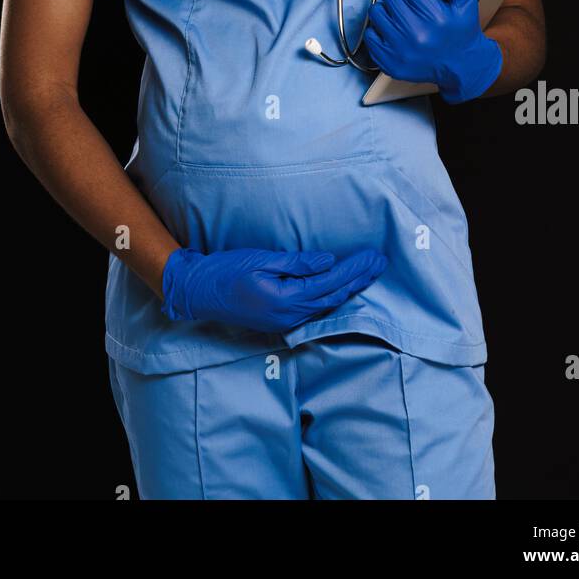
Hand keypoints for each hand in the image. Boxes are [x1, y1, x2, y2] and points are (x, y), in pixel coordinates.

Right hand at [161, 245, 387, 330]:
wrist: (198, 292)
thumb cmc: (226, 271)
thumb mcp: (261, 260)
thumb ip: (296, 262)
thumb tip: (328, 262)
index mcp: (285, 300)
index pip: (330, 284)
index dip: (354, 270)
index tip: (373, 257)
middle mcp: (289, 316)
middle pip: (333, 297)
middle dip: (358, 280)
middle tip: (380, 263)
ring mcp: (284, 321)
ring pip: (325, 305)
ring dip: (348, 289)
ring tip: (367, 273)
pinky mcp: (279, 320)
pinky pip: (313, 309)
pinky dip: (331, 296)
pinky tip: (340, 288)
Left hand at [364, 0, 502, 103]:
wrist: (461, 68)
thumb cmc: (462, 31)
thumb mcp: (466, 2)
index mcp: (435, 16)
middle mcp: (416, 34)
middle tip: (408, 2)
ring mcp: (400, 50)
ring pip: (376, 11)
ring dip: (386, 10)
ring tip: (400, 15)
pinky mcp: (389, 62)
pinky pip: (370, 34)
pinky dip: (379, 30)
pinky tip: (394, 31)